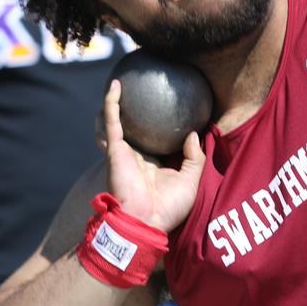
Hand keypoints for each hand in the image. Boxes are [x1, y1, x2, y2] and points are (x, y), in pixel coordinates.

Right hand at [102, 79, 204, 231]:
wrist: (146, 221)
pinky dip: (112, 102)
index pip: (156, 142)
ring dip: (116, 103)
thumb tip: (194, 134)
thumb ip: (194, 157)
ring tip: (121, 84)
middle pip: (135, 130)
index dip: (161, 129)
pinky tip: (116, 84)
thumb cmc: (168, 208)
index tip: (172, 111)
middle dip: (135, 113)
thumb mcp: (190, 181)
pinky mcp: (115, 149)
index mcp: (153, 165)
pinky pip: (112, 120)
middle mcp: (137, 156)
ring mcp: (124, 152)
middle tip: (143, 92)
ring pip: (117, 122)